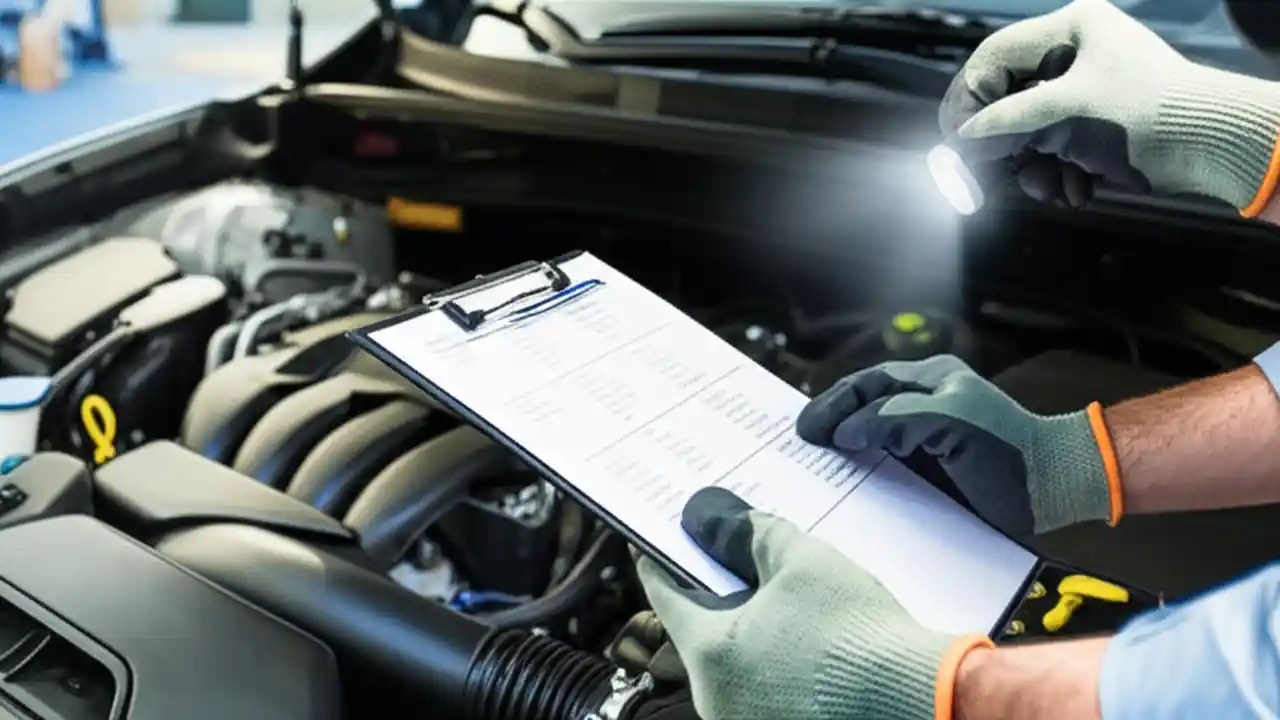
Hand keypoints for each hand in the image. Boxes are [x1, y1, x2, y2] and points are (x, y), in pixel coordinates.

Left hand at [636, 487, 989, 719]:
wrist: (926, 701)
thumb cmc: (859, 633)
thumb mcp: (801, 562)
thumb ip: (747, 533)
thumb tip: (709, 514)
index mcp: (709, 656)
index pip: (665, 595)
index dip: (659, 558)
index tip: (651, 538)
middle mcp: (717, 701)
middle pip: (702, 630)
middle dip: (715, 590)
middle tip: (725, 552)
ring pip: (736, 660)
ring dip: (749, 625)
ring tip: (776, 589)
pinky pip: (765, 685)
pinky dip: (774, 655)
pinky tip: (803, 632)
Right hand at [796, 355, 1120, 534]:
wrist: (1056, 488)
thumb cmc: (1009, 447)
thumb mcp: (947, 420)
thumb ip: (891, 419)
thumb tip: (843, 433)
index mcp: (929, 381)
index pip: (866, 385)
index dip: (833, 404)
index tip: (807, 428)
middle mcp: (924, 406)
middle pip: (863, 409)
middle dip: (830, 424)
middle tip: (799, 445)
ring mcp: (927, 440)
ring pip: (871, 441)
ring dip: (843, 454)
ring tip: (812, 469)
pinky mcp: (932, 473)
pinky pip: (888, 471)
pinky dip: (863, 478)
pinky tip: (846, 491)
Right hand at [940, 0, 1279, 214]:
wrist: (1216, 148)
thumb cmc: (1144, 116)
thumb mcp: (1062, 115)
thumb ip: (1001, 126)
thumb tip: (955, 145)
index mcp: (1069, 29)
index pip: (992, 61)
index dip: (969, 105)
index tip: (957, 146)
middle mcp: (1075, 55)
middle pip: (1008, 102)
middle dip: (1004, 148)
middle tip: (986, 182)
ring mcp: (1086, 91)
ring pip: (1030, 133)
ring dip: (1034, 170)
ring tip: (1051, 190)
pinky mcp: (1097, 125)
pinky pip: (1056, 149)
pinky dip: (1059, 175)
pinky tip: (1077, 190)